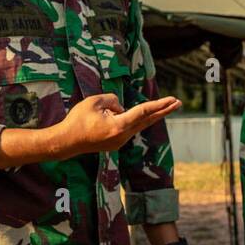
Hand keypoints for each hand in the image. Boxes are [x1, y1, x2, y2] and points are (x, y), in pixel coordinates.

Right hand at [52, 93, 180, 160]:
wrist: (66, 142)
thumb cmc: (78, 120)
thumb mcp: (94, 101)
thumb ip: (113, 100)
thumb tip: (121, 108)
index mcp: (119, 126)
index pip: (143, 112)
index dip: (158, 104)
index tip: (172, 100)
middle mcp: (123, 136)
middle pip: (147, 120)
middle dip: (163, 110)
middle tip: (178, 102)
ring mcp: (120, 142)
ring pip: (134, 123)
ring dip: (135, 114)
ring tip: (115, 111)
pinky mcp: (115, 144)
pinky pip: (125, 127)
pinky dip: (124, 119)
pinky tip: (109, 116)